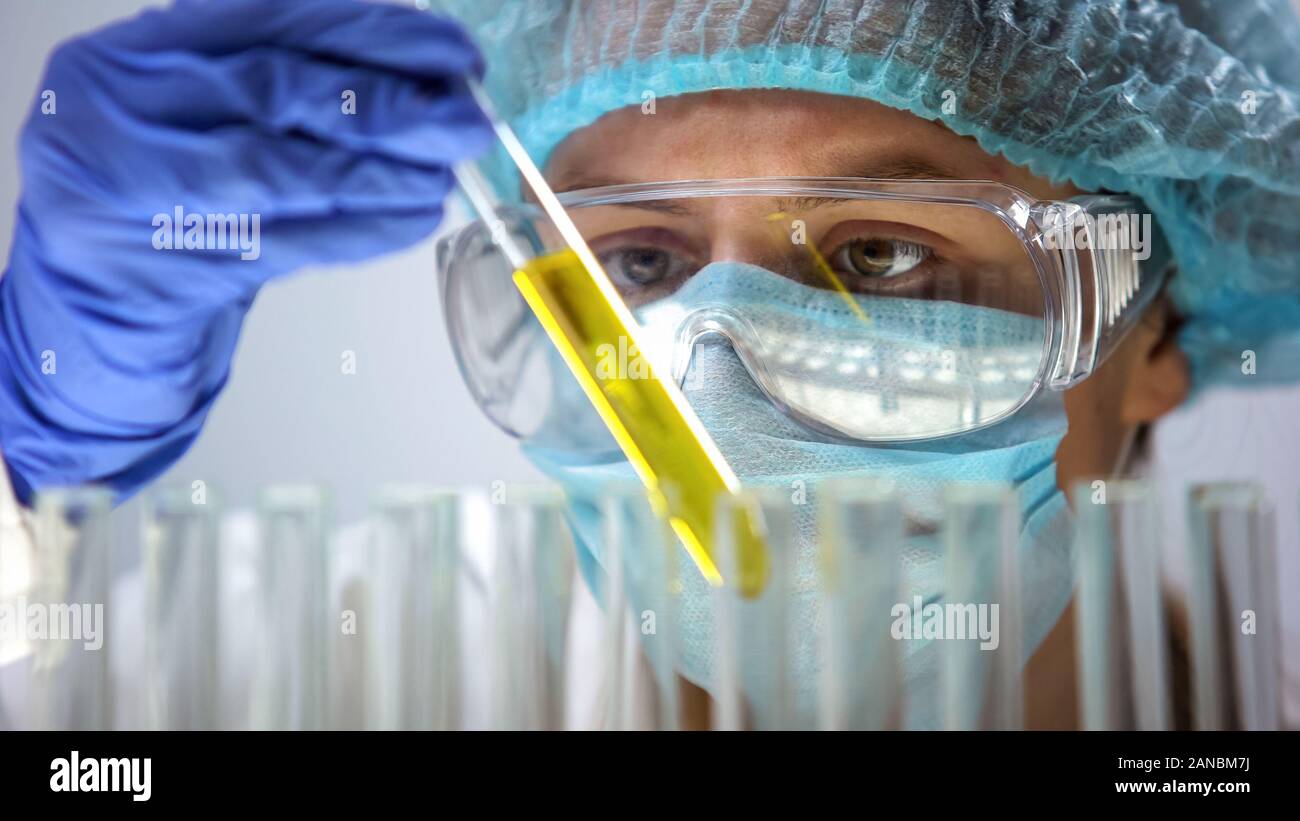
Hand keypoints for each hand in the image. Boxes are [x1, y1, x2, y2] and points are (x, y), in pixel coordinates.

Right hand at [0, 0, 491, 502]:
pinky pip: (286, 243)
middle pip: (280, 93)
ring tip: (446, 171)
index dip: (372, 36)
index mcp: (134, 54)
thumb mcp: (199, 117)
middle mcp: (121, 110)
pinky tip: (413, 220)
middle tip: (465, 120)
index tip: (448, 55)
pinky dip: (360, 231)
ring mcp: (133, 192)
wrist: (91, 306)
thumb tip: (418, 79)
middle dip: (391, 106)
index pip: (271, 23)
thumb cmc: (164, 198)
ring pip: (285, 169)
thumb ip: (280, 84)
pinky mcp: (164, 268)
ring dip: (383, 172)